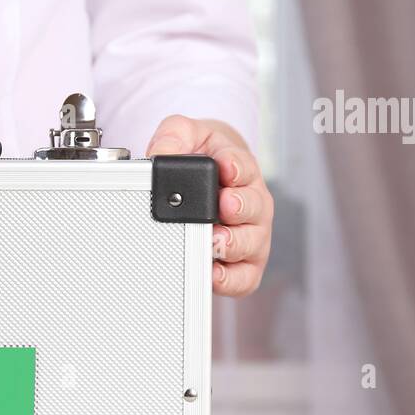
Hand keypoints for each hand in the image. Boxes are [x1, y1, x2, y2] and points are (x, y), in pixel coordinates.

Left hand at [145, 115, 272, 296]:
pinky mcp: (243, 264)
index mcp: (240, 169)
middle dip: (240, 208)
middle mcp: (251, 203)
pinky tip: (213, 275)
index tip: (226, 169)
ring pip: (252, 244)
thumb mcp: (185, 134)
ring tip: (215, 242)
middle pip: (255, 208)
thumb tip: (160, 154)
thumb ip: (173, 136)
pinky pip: (244, 278)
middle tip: (224, 206)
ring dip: (234, 244)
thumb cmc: (200, 157)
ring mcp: (250, 235)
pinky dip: (230, 280)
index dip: (236, 168)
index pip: (244, 166)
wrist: (206, 177)